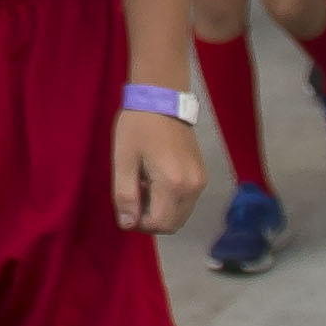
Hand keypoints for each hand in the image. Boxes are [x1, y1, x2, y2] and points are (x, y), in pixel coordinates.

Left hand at [115, 107, 204, 233]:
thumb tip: (128, 225)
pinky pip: (187, 200)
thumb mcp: (123, 160)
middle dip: (151, 218)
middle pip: (173, 223)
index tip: (126, 207)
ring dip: (161, 210)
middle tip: (133, 195)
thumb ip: (125, 195)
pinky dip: (170, 200)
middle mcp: (193, 187)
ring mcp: (201, 181)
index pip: (161, 224)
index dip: (140, 224)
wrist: (162, 101)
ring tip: (142, 185)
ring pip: (181, 213)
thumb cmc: (137, 128)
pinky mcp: (202, 175)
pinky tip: (154, 180)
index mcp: (173, 185)